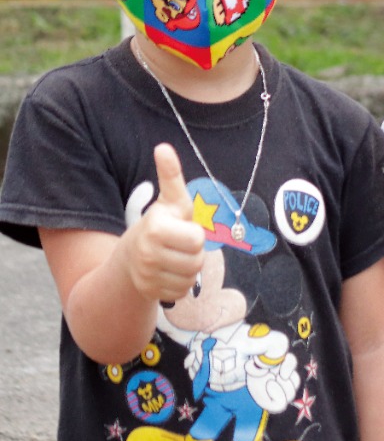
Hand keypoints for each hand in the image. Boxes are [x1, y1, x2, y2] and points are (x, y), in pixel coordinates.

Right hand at [124, 144, 204, 303]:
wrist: (129, 258)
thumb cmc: (158, 224)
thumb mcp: (169, 201)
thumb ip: (171, 176)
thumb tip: (163, 147)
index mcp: (154, 228)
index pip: (197, 239)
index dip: (195, 234)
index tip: (181, 229)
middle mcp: (146, 254)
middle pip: (197, 260)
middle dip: (194, 252)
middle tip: (180, 245)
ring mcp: (146, 276)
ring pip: (191, 277)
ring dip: (189, 268)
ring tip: (175, 257)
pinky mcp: (149, 293)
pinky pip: (182, 291)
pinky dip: (180, 283)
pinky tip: (169, 273)